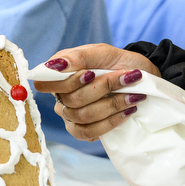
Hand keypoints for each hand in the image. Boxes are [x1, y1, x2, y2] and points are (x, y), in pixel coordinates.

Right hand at [32, 44, 158, 141]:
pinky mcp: (84, 131)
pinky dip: (110, 122)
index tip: (91, 74)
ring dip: (112, 105)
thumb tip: (57, 66)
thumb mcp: (101, 52)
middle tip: (126, 78)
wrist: (139, 77)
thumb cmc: (116, 62)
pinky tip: (126, 112)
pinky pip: (88, 133)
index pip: (44, 84)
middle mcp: (61, 95)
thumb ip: (78, 57)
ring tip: (133, 96)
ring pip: (82, 117)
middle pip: (71, 100)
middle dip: (102, 88)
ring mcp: (71, 115)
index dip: (67, 83)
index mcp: (59, 73)